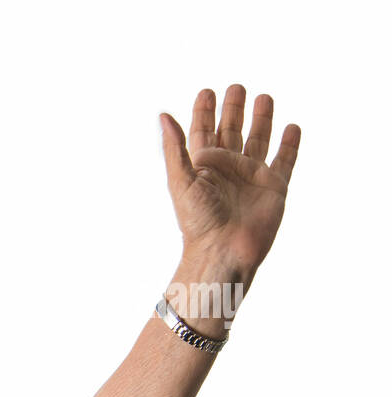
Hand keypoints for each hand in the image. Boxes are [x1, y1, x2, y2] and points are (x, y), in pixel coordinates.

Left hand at [159, 85, 300, 281]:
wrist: (224, 250)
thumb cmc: (198, 221)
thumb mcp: (182, 180)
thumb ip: (175, 147)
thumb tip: (164, 115)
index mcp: (204, 167)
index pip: (203, 132)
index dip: (204, 112)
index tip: (206, 92)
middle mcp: (228, 169)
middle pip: (232, 131)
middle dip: (233, 110)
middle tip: (236, 87)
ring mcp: (251, 178)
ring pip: (258, 140)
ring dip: (261, 120)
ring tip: (264, 97)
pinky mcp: (274, 188)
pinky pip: (284, 161)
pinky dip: (289, 144)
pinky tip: (291, 127)